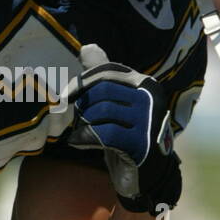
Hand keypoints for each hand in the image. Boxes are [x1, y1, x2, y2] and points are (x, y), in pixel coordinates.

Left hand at [65, 44, 181, 213]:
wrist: (146, 173)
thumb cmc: (127, 133)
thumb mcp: (117, 102)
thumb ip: (104, 75)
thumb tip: (87, 47)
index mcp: (145, 84)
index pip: (107, 71)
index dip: (82, 82)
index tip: (68, 96)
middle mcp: (151, 98)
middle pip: (102, 90)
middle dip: (83, 104)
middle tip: (75, 118)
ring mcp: (148, 120)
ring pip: (101, 112)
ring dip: (83, 123)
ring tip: (80, 131)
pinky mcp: (140, 143)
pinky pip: (103, 134)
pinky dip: (85, 138)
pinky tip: (80, 143)